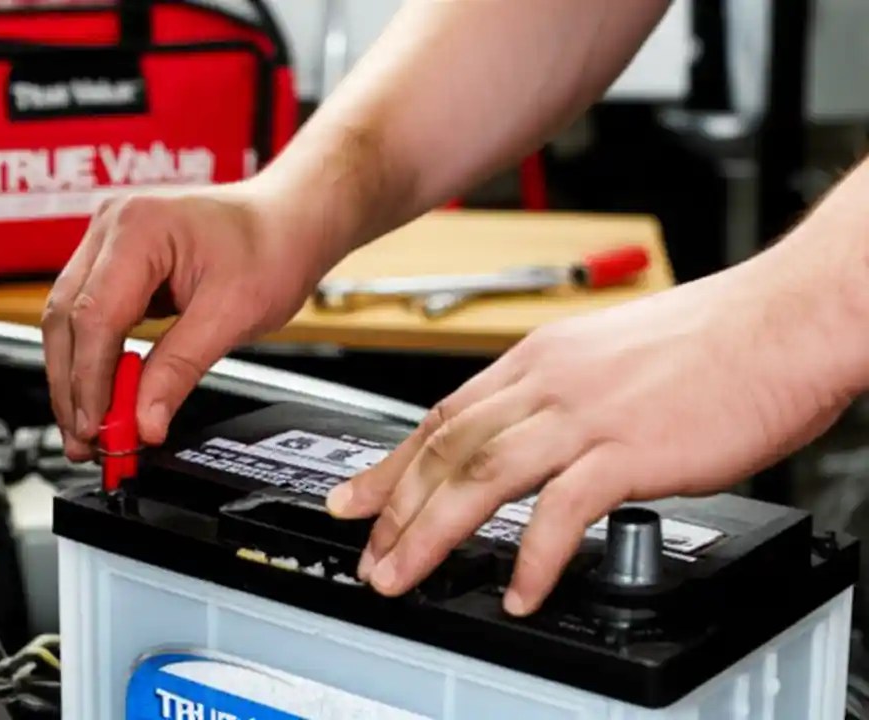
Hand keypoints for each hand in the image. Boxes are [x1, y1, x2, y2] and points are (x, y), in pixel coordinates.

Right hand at [42, 183, 323, 461]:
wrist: (289, 220)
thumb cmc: (272, 246)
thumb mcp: (233, 314)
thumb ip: (180, 369)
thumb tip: (145, 420)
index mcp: (138, 227)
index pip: (95, 316)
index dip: (90, 381)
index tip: (98, 429)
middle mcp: (111, 226)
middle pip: (67, 319)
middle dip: (73, 388)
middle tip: (86, 442)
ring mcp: (107, 242)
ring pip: (68, 321)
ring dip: (76, 379)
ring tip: (91, 430)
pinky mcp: (113, 262)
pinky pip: (88, 316)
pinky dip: (93, 360)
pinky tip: (102, 396)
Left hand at [325, 258, 854, 615]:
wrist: (787, 318)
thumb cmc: (715, 339)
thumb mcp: (608, 356)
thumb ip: (559, 396)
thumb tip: (527, 436)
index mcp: (539, 358)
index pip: (444, 416)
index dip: (393, 465)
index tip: (359, 499)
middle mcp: (548, 381)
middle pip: (445, 449)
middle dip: (394, 509)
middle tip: (369, 555)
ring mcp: (584, 413)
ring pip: (479, 477)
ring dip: (432, 534)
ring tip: (406, 576)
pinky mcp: (629, 447)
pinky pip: (562, 511)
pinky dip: (533, 557)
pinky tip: (519, 591)